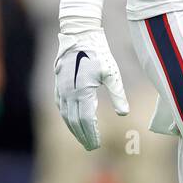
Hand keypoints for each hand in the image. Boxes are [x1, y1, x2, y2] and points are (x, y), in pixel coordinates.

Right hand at [55, 29, 128, 149]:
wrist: (79, 34)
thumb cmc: (99, 52)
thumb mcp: (112, 73)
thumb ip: (118, 93)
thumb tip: (124, 113)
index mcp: (82, 90)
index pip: (86, 119)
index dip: (91, 133)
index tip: (97, 145)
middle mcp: (69, 92)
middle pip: (75, 121)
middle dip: (83, 135)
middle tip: (91, 147)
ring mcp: (61, 88)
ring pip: (65, 115)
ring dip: (74, 128)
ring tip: (83, 138)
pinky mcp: (58, 84)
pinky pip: (60, 106)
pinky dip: (67, 117)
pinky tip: (72, 121)